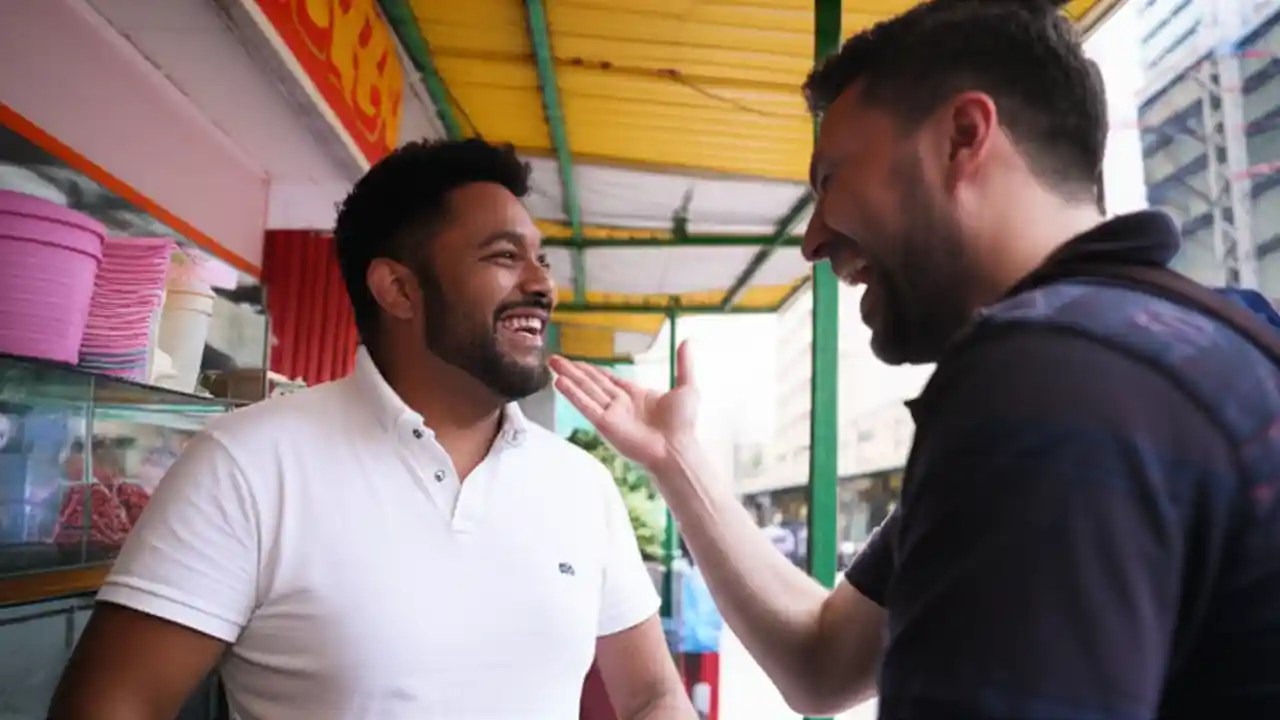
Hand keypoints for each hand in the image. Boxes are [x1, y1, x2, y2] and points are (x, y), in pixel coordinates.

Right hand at [549, 341, 698, 471]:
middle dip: (574, 370)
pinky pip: (586, 406)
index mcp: (636, 396)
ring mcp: (611, 414)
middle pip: (592, 382)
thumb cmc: (683, 423)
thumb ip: (684, 364)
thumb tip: (687, 340)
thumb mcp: (687, 387)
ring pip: (586, 390)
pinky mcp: (605, 424)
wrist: (677, 448)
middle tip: (555, 359)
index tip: (580, 362)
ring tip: (552, 364)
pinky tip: (559, 383)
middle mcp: (620, 404)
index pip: (609, 380)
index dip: (594, 370)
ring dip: (569, 377)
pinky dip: (572, 394)